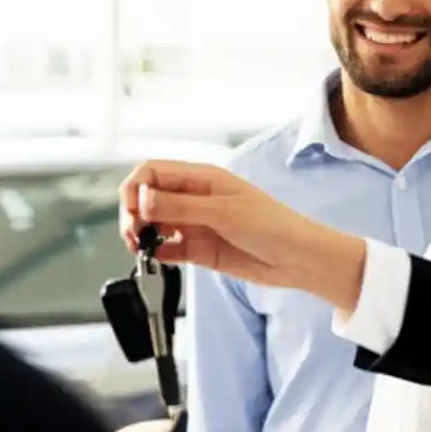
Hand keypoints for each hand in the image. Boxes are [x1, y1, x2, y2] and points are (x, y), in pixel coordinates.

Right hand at [118, 160, 365, 311]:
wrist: (298, 260)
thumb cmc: (272, 226)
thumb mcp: (223, 213)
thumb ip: (180, 206)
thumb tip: (141, 198)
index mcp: (202, 179)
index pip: (153, 172)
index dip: (135, 188)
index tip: (133, 211)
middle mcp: (195, 198)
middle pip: (147, 197)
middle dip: (133, 213)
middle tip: (133, 235)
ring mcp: (196, 224)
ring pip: (154, 223)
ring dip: (141, 233)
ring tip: (140, 248)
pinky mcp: (199, 249)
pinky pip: (168, 248)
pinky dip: (156, 252)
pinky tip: (155, 258)